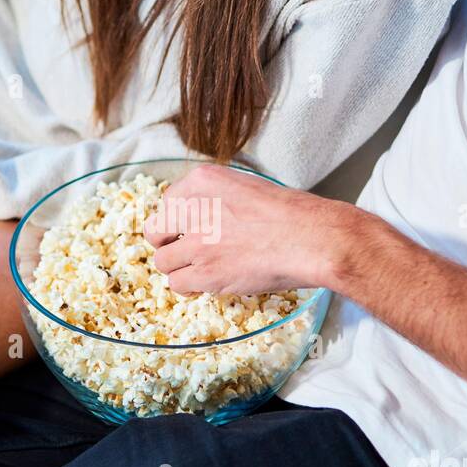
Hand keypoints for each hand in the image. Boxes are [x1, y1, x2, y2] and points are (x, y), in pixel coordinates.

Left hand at [143, 164, 351, 293]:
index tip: (188, 230)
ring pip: (163, 262)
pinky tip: (207, 283)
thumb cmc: (292, 214)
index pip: (167, 202)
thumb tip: (202, 220)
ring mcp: (197, 242)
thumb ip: (217, 199)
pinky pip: (177, 283)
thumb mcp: (247, 187)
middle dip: (167, 243)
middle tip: (185, 251)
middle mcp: (193, 208)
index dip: (177, 221)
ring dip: (180, 268)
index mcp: (203, 180)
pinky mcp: (205, 271)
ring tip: (202, 269)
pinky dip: (190, 286)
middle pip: (155, 231)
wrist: (311, 238)